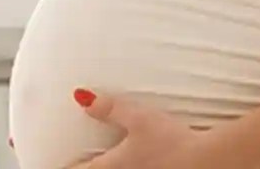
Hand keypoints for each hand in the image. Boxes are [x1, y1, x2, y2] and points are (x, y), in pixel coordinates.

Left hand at [68, 88, 212, 168]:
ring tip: (99, 160)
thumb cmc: (172, 142)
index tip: (50, 162)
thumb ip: (110, 109)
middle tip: (70, 159)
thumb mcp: (138, 119)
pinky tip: (136, 161)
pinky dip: (125, 166)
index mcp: (111, 167)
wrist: (208, 162)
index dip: (64, 166)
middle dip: (82, 167)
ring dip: (100, 167)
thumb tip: (82, 97)